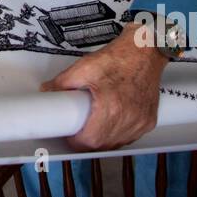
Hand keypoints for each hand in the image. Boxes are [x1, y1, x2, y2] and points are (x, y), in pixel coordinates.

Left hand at [39, 24, 169, 150]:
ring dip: (103, 139)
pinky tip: (111, 122)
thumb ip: (63, 82)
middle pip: (101, 145)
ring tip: (95, 123)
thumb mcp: (85, 67)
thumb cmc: (120, 57)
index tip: (70, 134)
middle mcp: (128, 118)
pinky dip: (118, 135)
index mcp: (111, 107)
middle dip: (87, 140)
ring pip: (116, 144)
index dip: (75, 141)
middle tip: (79, 127)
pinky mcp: (148, 121)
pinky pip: (129, 138)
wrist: (146, 51)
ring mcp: (140, 122)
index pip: (89, 141)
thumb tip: (48, 91)